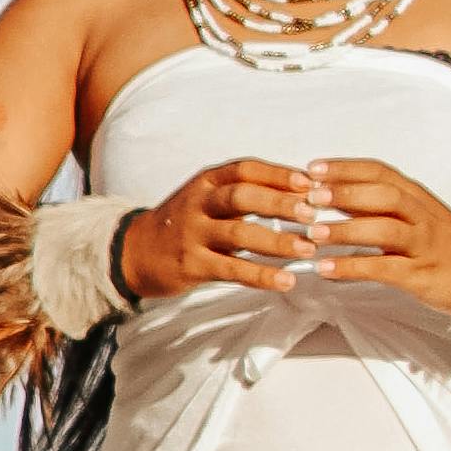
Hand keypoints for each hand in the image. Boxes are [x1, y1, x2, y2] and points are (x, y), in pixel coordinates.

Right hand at [119, 160, 325, 298]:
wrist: (137, 252)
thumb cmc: (188, 223)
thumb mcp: (210, 198)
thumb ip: (246, 193)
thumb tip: (303, 191)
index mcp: (207, 181)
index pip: (246, 169)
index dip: (279, 174)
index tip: (310, 183)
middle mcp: (198, 203)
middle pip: (242, 196)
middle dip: (280, 203)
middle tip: (314, 214)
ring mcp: (193, 234)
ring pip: (239, 233)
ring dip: (277, 241)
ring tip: (309, 249)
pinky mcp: (192, 265)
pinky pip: (232, 269)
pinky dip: (262, 275)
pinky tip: (287, 280)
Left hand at [304, 160, 450, 315]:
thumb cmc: (442, 243)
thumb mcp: (413, 214)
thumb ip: (375, 204)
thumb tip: (330, 192)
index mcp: (415, 196)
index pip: (379, 172)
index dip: (346, 168)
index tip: (313, 169)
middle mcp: (421, 216)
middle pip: (384, 195)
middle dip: (346, 193)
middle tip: (311, 196)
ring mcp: (423, 245)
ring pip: (385, 230)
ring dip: (346, 230)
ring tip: (314, 233)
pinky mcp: (421, 275)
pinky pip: (384, 269)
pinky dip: (352, 267)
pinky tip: (327, 268)